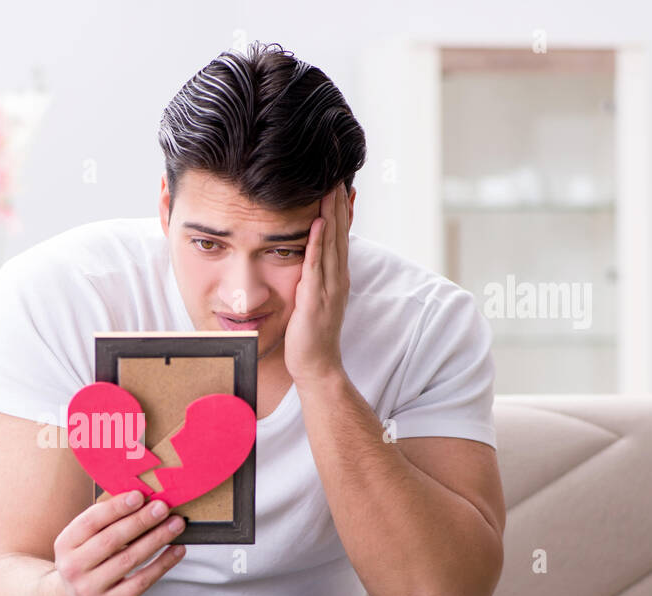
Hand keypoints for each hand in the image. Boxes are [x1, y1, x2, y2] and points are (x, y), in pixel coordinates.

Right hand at [48, 490, 186, 595]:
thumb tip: (139, 497)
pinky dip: (162, 564)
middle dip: (140, 521)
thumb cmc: (87, 564)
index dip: (115, 508)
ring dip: (156, 539)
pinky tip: (176, 550)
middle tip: (162, 507)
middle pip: (111, 540)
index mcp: (65, 544)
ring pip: (129, 559)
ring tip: (175, 525)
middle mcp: (73, 567)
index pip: (90, 522)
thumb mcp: (82, 543)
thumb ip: (103, 523)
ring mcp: (90, 589)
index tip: (139, 495)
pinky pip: (141, 581)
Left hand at [284, 181, 350, 384]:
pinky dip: (317, 243)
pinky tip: (317, 223)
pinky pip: (316, 266)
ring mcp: (329, 288)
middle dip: (338, 203)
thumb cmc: (310, 335)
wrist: (316, 366)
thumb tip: (310, 258)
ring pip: (331, 244)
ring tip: (330, 187)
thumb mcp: (314, 298)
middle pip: (339, 233)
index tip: (339, 184)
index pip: (340, 237)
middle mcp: (337, 278)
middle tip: (337, 174)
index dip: (340, 210)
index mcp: (336, 277)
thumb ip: (314, 277)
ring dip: (331, 214)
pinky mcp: (316, 299)